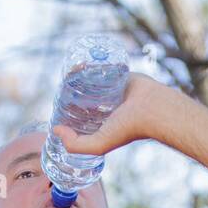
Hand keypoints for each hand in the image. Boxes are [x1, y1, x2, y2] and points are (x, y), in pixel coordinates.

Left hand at [51, 71, 166, 156]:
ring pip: (92, 82)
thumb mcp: (99, 145)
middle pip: (84, 98)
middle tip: (61, 87)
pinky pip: (103, 67)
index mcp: (103, 124)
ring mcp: (113, 90)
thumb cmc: (128, 128)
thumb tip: (55, 130)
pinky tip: (81, 62)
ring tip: (68, 72)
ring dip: (80, 77)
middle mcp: (107, 107)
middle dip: (71, 93)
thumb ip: (76, 145)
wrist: (152, 108)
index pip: (80, 118)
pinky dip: (93, 65)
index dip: (66, 112)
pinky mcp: (119, 75)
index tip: (57, 105)